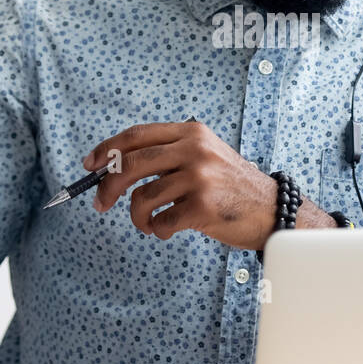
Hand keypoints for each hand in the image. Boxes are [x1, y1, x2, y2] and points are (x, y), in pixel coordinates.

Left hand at [83, 120, 279, 248]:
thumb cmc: (230, 188)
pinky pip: (160, 221)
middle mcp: (195, 150)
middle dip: (107, 186)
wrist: (272, 210)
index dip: (107, 149)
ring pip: (142, 198)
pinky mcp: (203, 206)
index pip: (137, 135)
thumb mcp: (204, 156)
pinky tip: (169, 230)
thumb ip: (167, 155)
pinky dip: (157, 230)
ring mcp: (200, 177)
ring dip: (138, 217)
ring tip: (149, 224)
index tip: (90, 165)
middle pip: (130, 163)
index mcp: (192, 133)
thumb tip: (113, 167)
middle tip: (100, 203)